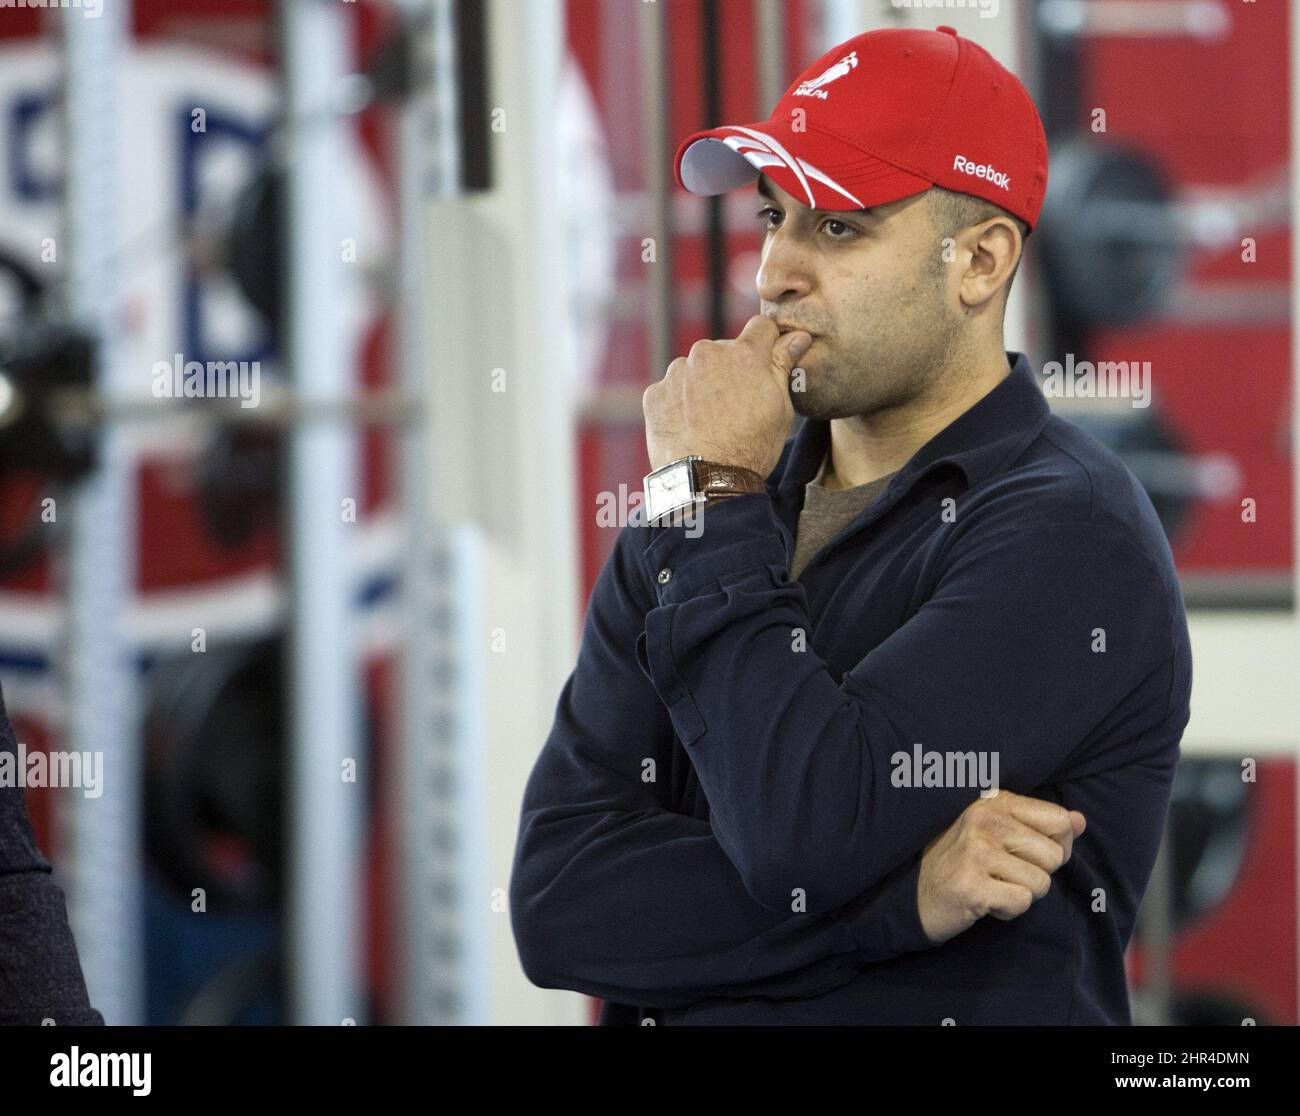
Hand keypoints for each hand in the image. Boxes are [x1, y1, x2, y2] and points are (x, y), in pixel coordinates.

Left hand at [642, 315, 813, 475]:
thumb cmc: (751, 447)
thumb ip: (783, 366)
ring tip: (710, 422)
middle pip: (724, 351)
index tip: (767, 360)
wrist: (705, 482)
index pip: (760, 328)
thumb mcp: (780, 408)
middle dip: (731, 370)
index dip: (767, 343)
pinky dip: (679, 404)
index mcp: (743, 354)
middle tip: (736, 406)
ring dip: (702, 386)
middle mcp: (706, 353)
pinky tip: (690, 428)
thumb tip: (798, 337)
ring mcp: (676, 372)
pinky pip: (671, 391)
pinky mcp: (655, 393)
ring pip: (694, 370)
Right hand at [915, 790, 1086, 944]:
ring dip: (1021, 894)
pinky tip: (985, 901)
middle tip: (1002, 874)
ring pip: (1041, 883)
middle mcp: (984, 819)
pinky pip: (1021, 902)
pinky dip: (1008, 910)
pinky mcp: (971, 884)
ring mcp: (975, 851)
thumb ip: (1041, 825)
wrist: (915, 895)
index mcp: (994, 802)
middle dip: (1036, 874)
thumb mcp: (998, 833)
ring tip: (992, 886)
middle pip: (1054, 856)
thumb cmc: (965, 863)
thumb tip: (1080, 820)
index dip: (1054, 846)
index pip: (1058, 820)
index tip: (1025, 854)